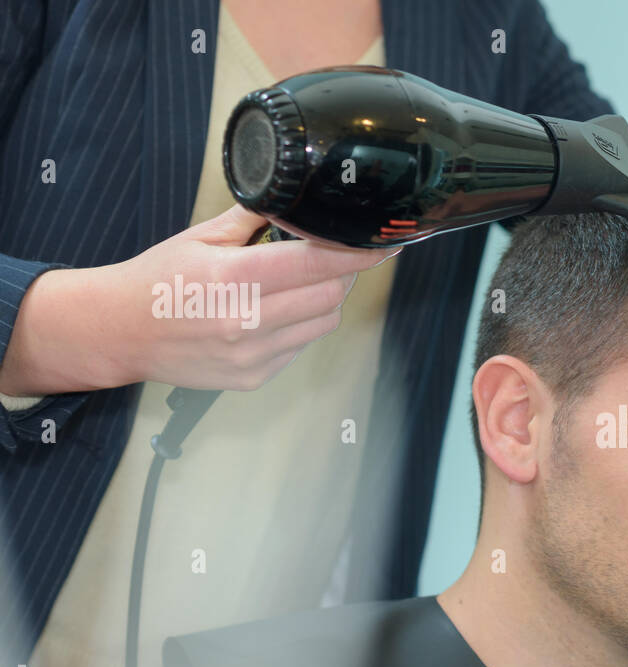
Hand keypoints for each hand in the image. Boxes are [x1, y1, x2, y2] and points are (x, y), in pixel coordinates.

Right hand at [0, 205, 398, 395]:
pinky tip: (280, 310)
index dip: (358, 253)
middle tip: (341, 254)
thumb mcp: (201, 237)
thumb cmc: (158, 281)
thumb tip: (297, 202)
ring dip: (327, 299)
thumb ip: (254, 219)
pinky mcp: (255, 377)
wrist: (119, 332)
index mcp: (234, 279)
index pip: (317, 265)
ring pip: (323, 322)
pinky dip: (303, 324)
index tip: (382, 242)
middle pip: (331, 296)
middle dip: (345, 273)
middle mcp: (247, 322)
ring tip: (307, 280)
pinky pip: (301, 346)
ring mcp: (253, 356)